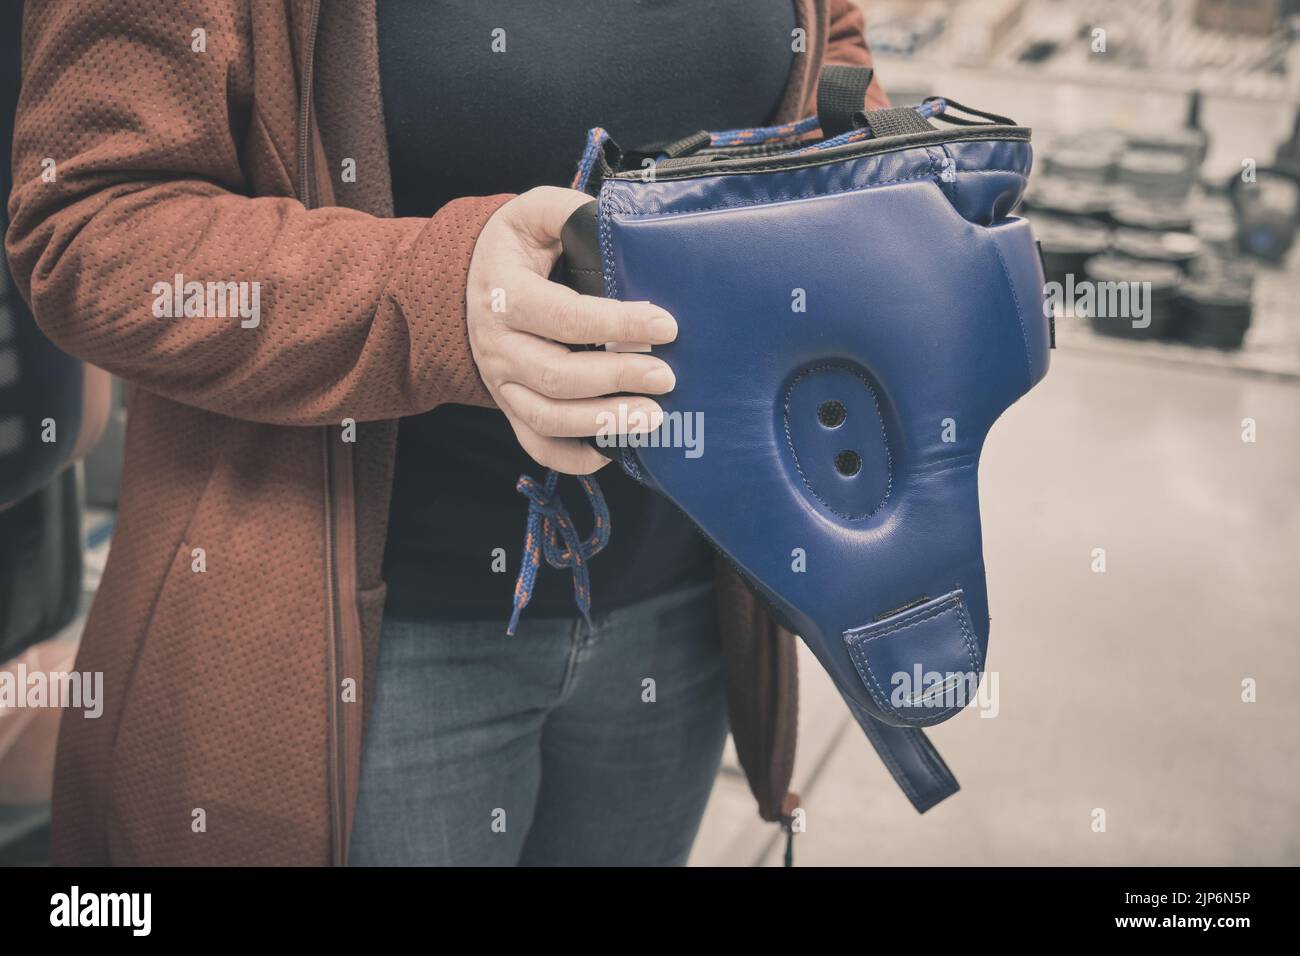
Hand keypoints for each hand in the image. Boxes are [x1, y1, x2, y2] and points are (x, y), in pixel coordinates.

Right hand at [466, 186, 677, 473]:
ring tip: (653, 416)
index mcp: (504, 294)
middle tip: (667, 377)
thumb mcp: (533, 214)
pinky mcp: (510, 407)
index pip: (562, 316)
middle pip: (556, 375)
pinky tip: (612, 450)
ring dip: (602, 422)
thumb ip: (568, 211)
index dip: (617, 325)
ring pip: (547, 417)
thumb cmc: (515, 247)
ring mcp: (501, 382)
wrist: (470, 281)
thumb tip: (616, 221)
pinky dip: (573, 457)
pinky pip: (536, 445)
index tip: (666, 327)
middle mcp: (497, 345)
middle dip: (616, 379)